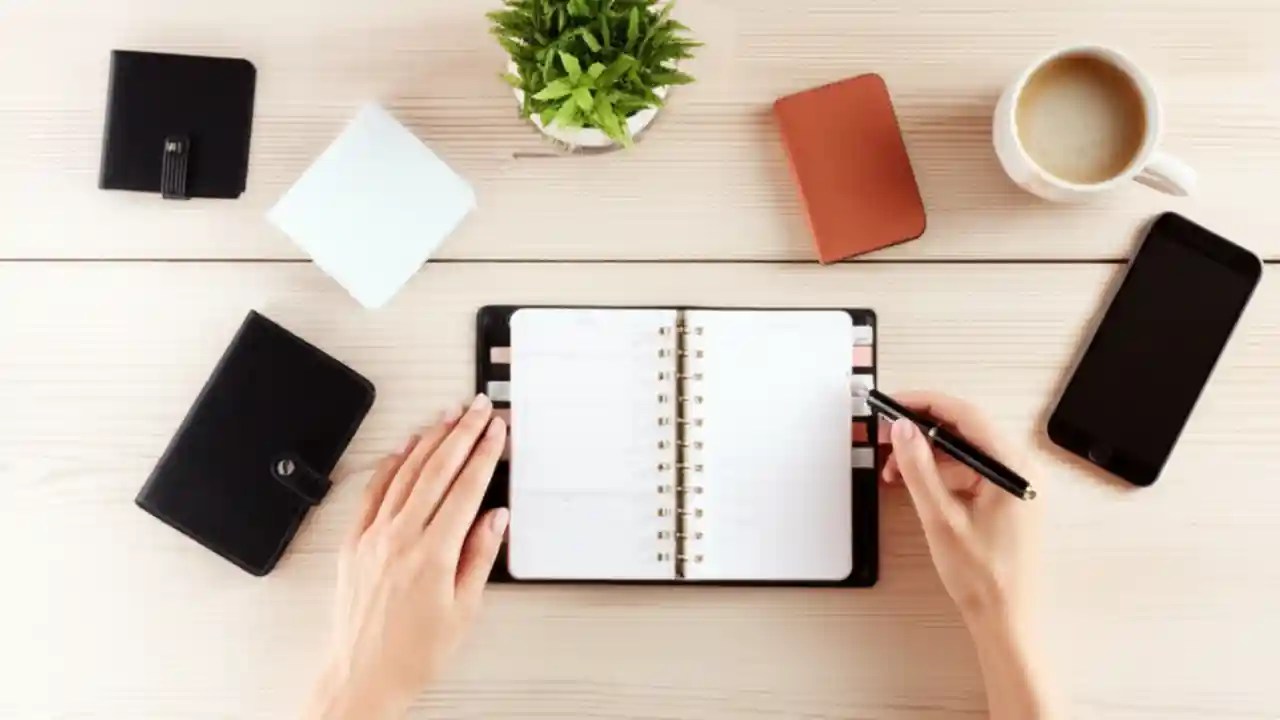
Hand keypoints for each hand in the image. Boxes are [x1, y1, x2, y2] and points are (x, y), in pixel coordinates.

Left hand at [302, 395, 508, 719]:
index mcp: (432, 554)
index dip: (485, 453)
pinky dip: (391, 465)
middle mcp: (400, 538)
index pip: (466, 488)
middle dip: (462, 433)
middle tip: (478, 409)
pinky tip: (403, 449)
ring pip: (405, 473)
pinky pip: (373, 492)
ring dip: (429, 439)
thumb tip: (496, 517)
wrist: (362, 676)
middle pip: (437, 469)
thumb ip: (479, 556)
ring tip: (448, 417)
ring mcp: (372, 537)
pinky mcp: (353, 543)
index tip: (496, 431)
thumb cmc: (413, 654)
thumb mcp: (464, 610)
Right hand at [880, 391, 1059, 718]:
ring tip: (894, 468)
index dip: (924, 403)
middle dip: (921, 429)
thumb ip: (919, 468)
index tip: (892, 404)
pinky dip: (941, 473)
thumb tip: (902, 430)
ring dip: (928, 454)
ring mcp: (1016, 485)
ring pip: (965, 451)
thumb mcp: (941, 518)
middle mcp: (1021, 469)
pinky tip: (916, 484)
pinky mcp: (1008, 499)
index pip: (965, 415)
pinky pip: (971, 471)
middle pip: (966, 430)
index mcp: (1014, 468)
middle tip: (885, 432)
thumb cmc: (984, 578)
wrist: (1007, 620)